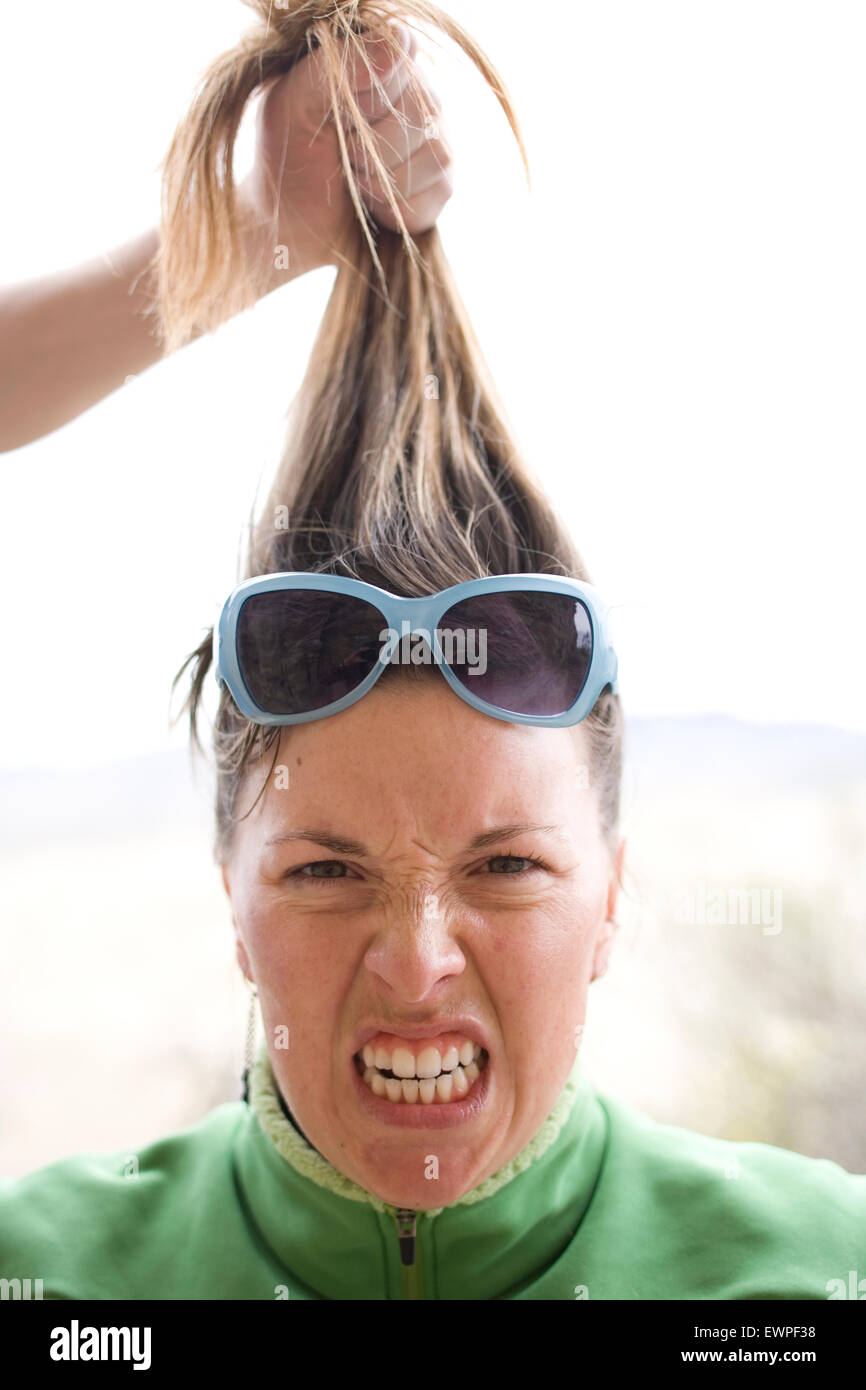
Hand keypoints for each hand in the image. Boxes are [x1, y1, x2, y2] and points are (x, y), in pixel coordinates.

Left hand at [238, 22, 453, 283]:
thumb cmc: (288, 155)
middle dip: (370, 147)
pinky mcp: (441, 182)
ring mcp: (433, 136)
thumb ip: (336, 66)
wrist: (290, 221)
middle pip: (420, 111)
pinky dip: (397, 207)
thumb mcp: (294, 102)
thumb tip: (394, 46)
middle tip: (341, 156)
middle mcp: (414, 92)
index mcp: (376, 60)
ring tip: (355, 179)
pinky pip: (439, 192)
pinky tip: (373, 202)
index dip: (366, 95)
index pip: (399, 56)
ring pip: (436, 152)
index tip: (336, 117)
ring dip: (383, 179)